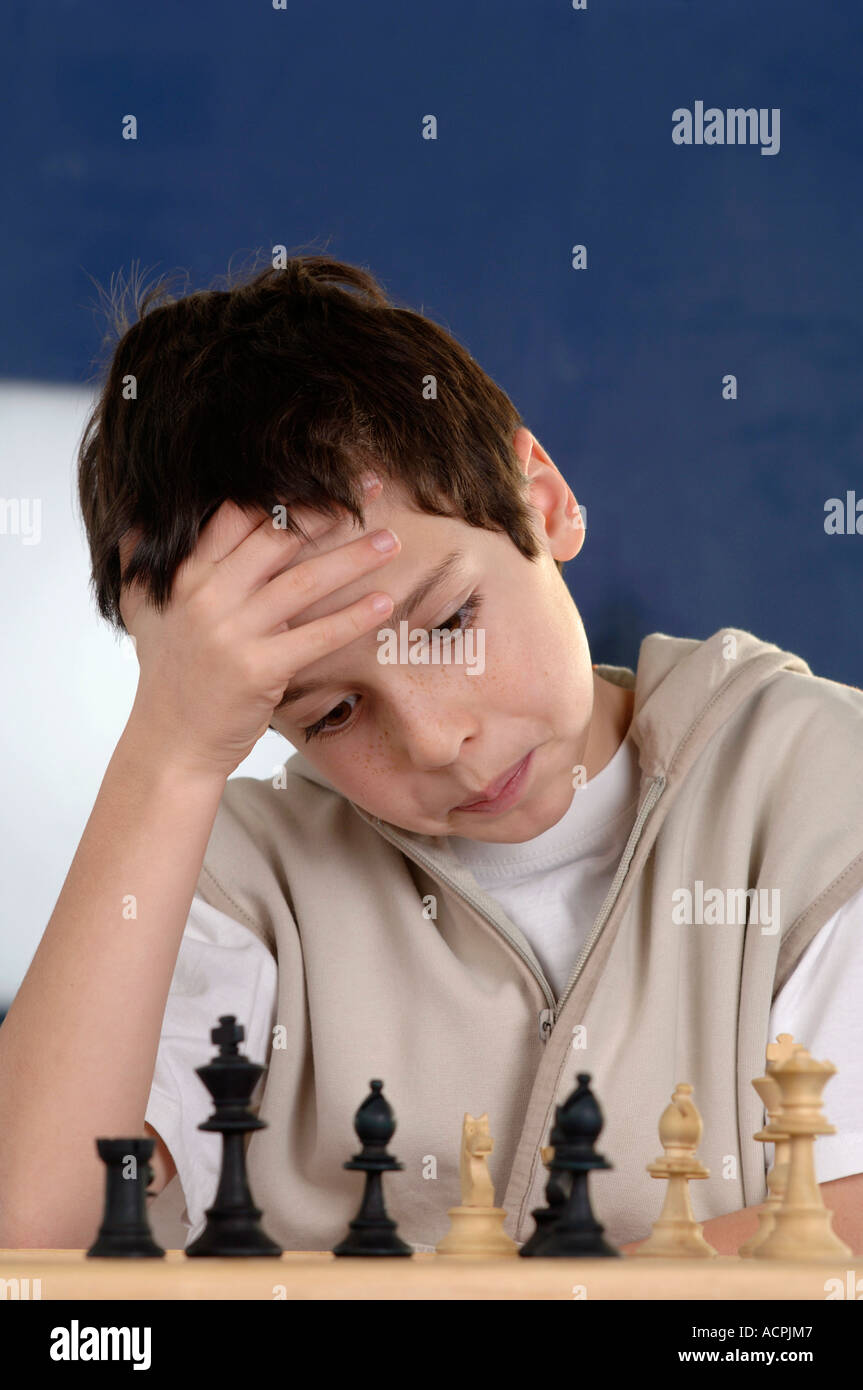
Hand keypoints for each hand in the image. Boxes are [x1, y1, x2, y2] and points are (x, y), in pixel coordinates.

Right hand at [118, 484, 398, 778]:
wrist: (170, 743)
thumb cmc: (168, 675)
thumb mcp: (142, 610)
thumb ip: (142, 561)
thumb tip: (139, 519)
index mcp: (185, 573)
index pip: (240, 513)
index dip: (286, 492)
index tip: (326, 475)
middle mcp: (206, 594)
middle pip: (278, 537)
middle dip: (331, 509)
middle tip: (374, 491)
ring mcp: (232, 632)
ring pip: (303, 581)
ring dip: (353, 558)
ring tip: (391, 543)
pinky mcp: (258, 669)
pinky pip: (316, 636)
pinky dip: (353, 617)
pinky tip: (384, 603)